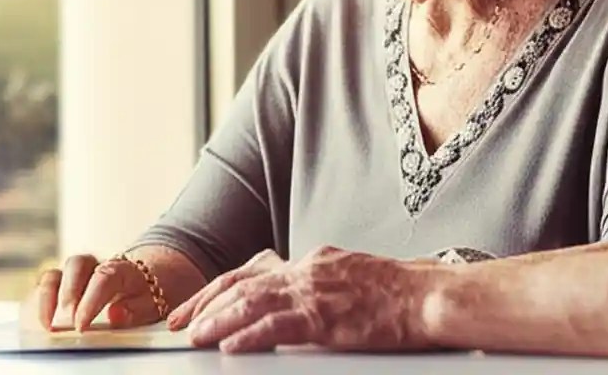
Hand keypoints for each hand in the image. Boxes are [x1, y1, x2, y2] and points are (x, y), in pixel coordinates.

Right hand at [24, 253, 162, 331]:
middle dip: (68, 292)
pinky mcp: (67, 282)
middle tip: (67, 320)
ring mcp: (79, 272)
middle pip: (76, 264)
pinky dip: (41, 300)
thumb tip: (115, 314)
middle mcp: (97, 265)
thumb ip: (136, 309)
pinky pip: (48, 283)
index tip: (81, 325)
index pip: (103, 278)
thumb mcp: (155, 301)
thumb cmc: (152, 290)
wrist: (155, 272)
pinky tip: (44, 320)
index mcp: (121, 268)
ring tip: (48, 324)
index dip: (89, 301)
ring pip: (57, 272)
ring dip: (48, 296)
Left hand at [185, 246, 439, 353]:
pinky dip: (248, 335)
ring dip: (218, 320)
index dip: (218, 289)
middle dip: (206, 304)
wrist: (427, 295)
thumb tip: (292, 304)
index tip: (195, 306)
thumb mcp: (348, 279)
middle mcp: (306, 271)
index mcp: (311, 262)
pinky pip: (276, 325)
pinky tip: (230, 345)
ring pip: (252, 302)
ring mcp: (314, 292)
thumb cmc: (398, 294)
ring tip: (194, 335)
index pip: (252, 272)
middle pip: (242, 284)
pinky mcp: (325, 317)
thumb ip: (317, 287)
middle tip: (179, 323)